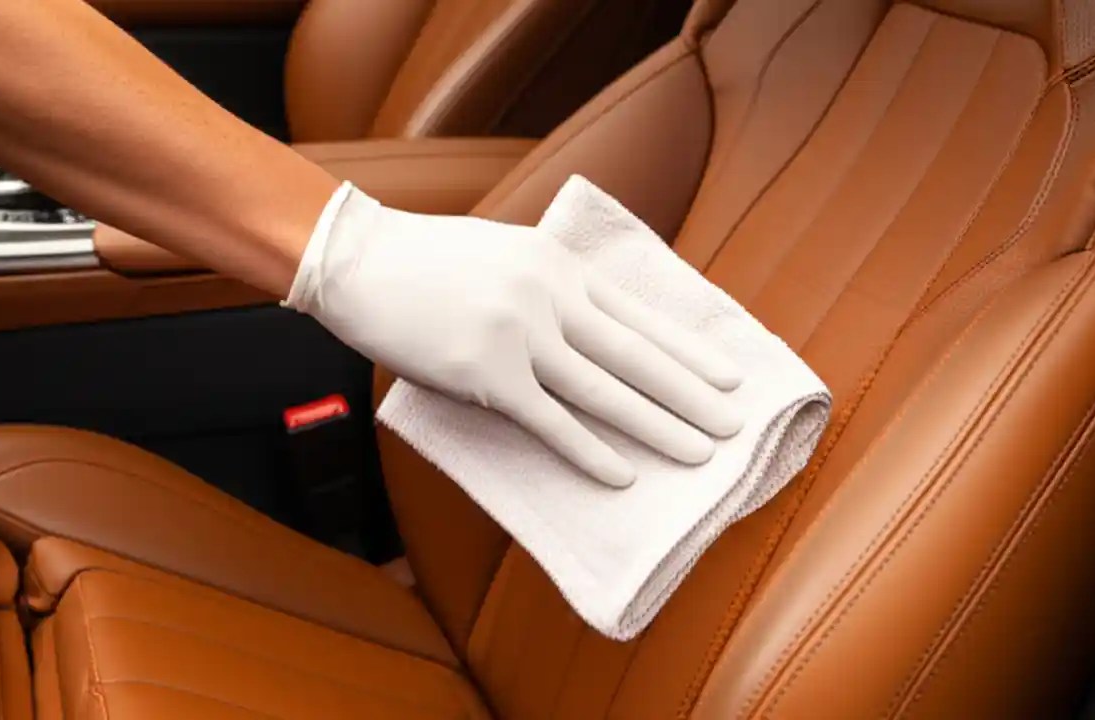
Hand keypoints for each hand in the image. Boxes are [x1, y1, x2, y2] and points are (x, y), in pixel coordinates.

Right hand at [284, 183, 741, 486]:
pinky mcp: (487, 374)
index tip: (729, 375)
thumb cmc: (428, 260)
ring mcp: (521, 335)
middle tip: (734, 424)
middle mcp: (551, 298)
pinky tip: (622, 475)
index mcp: (560, 266)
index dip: (689, 350)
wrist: (359, 259)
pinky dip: (590, 451)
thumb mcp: (508, 254)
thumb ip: (553, 286)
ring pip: (605, 390)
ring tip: (698, 453)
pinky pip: (550, 421)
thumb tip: (594, 327)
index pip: (640, 315)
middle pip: (637, 355)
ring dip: (657, 426)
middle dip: (691, 394)